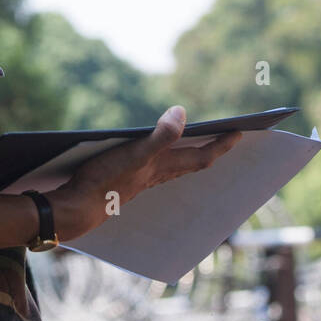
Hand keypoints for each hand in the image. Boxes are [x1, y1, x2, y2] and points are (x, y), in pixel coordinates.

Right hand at [45, 106, 241, 241]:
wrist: (79, 207)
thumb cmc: (106, 180)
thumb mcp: (135, 152)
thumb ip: (161, 134)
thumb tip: (182, 113)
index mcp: (164, 166)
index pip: (203, 156)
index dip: (223, 144)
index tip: (241, 132)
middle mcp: (158, 175)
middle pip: (193, 163)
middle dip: (212, 150)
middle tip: (228, 138)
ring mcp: (143, 179)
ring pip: (176, 167)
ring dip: (190, 155)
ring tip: (198, 144)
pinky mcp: (127, 180)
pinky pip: (157, 169)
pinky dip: (166, 160)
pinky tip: (156, 157)